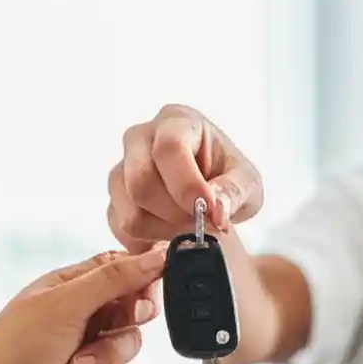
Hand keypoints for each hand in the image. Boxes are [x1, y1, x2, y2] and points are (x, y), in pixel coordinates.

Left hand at [0, 246, 167, 363]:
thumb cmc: (16, 347)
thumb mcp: (68, 302)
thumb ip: (115, 278)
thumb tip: (156, 255)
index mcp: (72, 285)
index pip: (122, 269)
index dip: (140, 280)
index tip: (143, 294)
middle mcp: (81, 315)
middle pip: (133, 309)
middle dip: (127, 323)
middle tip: (108, 328)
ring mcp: (86, 349)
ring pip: (130, 346)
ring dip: (107, 358)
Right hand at [109, 104, 263, 251]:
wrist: (211, 191)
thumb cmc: (228, 176)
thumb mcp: (248, 181)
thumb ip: (235, 192)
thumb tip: (216, 210)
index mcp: (177, 122)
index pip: (169, 148)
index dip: (186, 185)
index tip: (207, 209)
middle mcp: (140, 139)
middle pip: (140, 182)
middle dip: (175, 213)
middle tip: (200, 222)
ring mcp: (121, 169)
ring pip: (130, 211)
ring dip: (164, 231)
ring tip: (188, 226)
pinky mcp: (114, 199)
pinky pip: (122, 229)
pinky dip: (149, 241)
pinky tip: (170, 232)